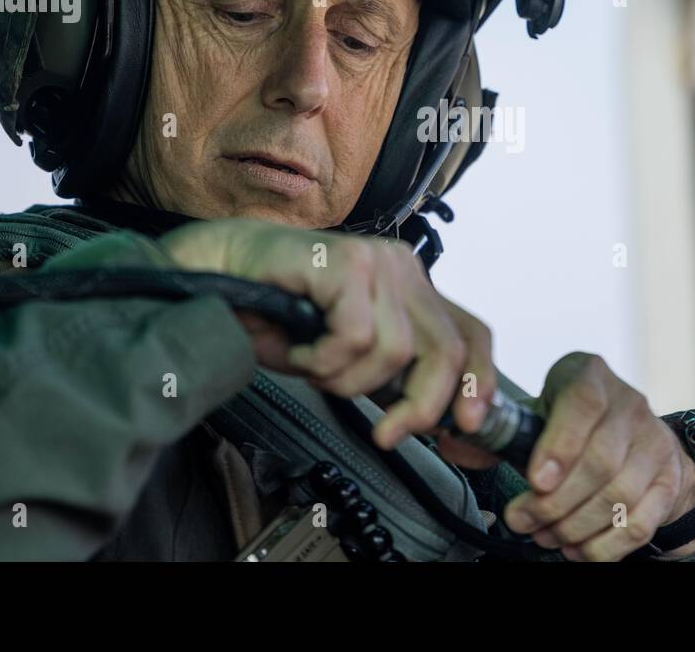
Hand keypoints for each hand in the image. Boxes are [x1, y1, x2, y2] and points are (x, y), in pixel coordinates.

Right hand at [160, 218, 494, 449]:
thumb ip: (390, 373)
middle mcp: (402, 267)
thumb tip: (430, 416)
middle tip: (387, 433)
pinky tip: (299, 348)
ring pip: (393, 352)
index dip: (478, 383)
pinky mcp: (347, 262)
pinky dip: (322, 359)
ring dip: (346, 379)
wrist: (216, 272)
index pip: (471, 333)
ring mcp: (377, 260)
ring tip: (312, 365)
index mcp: (410, 286)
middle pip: (446, 350)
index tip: (467, 425)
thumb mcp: (347, 353)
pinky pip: (354, 337)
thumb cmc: (273, 312)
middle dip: (419, 405)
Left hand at [440, 352, 694, 560]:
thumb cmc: (568, 418)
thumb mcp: (536, 409)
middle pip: (600, 461)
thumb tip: (453, 441)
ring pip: (620, 495)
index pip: (583, 404)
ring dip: (575, 527)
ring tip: (546, 537)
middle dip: (556, 502)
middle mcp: (629, 403)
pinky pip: (641, 522)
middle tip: (523, 521)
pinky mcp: (668, 479)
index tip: (534, 481)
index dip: (559, 446)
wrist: (629, 429)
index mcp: (590, 375)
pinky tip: (577, 550)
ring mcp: (654, 441)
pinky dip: (605, 545)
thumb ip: (497, 428)